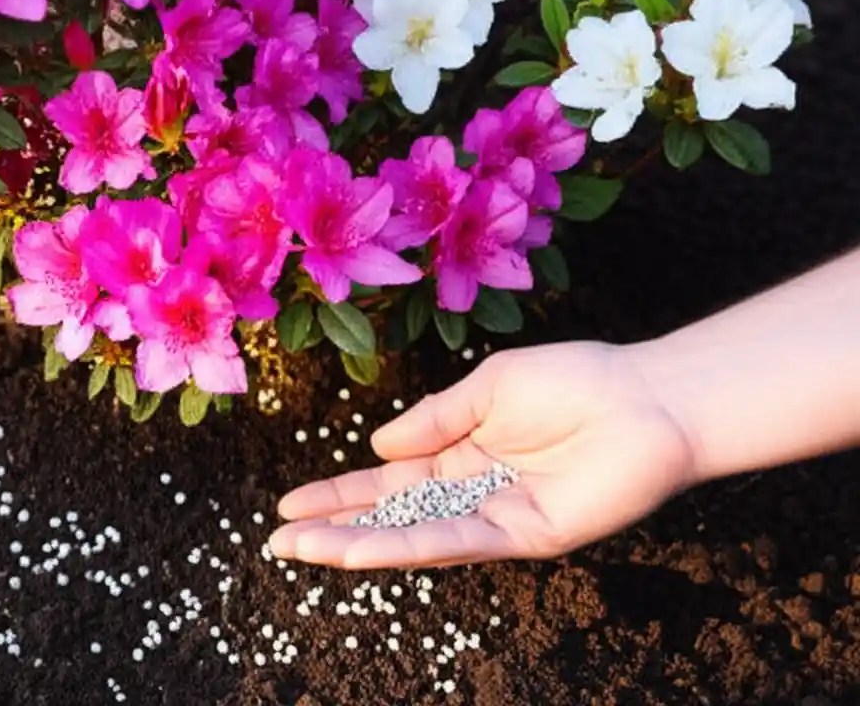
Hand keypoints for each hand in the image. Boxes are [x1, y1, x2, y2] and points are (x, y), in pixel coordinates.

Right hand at [268, 342, 698, 569]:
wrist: (650, 398)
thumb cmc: (578, 379)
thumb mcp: (488, 387)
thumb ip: (434, 421)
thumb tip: (377, 449)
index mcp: (460, 453)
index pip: (387, 482)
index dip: (339, 493)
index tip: (290, 506)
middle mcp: (472, 491)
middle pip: (390, 517)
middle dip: (334, 529)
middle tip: (280, 542)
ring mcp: (496, 516)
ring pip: (414, 537)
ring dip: (357, 545)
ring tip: (303, 550)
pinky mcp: (524, 535)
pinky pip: (456, 541)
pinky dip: (406, 545)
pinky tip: (362, 547)